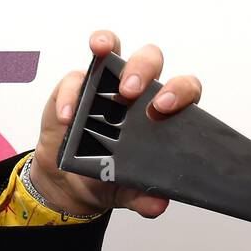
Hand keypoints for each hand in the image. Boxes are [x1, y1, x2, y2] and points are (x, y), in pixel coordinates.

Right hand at [29, 30, 203, 217]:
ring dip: (109, 46)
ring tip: (102, 58)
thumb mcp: (129, 193)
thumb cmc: (109, 176)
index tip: (164, 107)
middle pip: (151, 60)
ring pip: (114, 48)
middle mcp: (138, 92)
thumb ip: (145, 198)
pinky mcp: (76, 86)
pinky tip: (68, 118)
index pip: (182, 90)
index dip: (179, 91)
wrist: (71, 182)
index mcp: (162, 113)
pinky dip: (71, 95)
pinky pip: (74, 78)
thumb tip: (158, 204)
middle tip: (131, 92)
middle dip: (143, 68)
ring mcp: (105, 83)